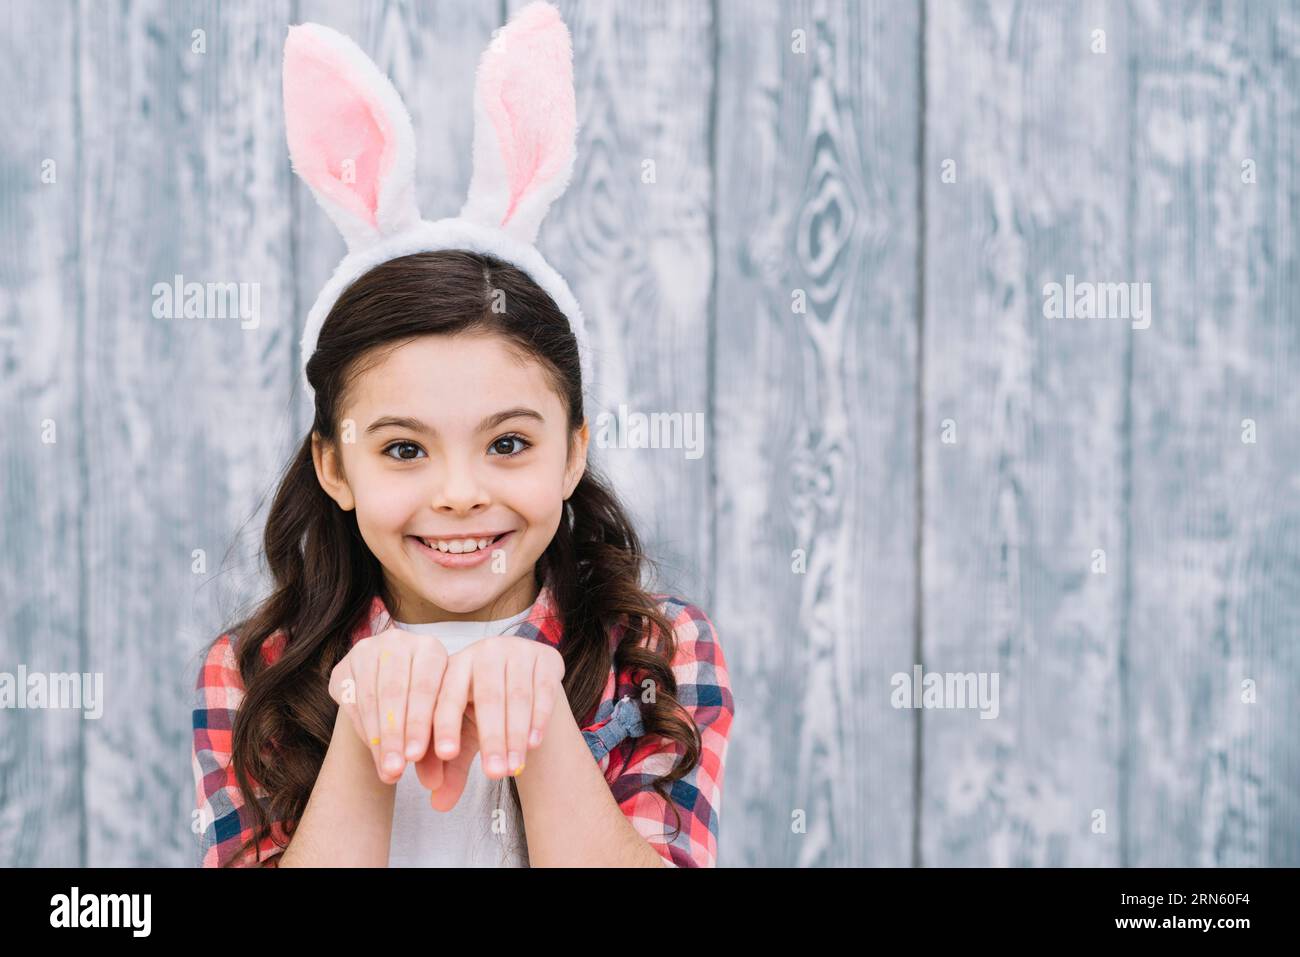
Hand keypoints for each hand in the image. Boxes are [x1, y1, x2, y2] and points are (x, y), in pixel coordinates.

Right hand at [327, 625, 449, 785]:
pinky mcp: (346, 663)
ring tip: (386, 770)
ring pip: (371, 696)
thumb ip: (436, 749)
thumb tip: (436, 787)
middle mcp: (401, 642)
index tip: (417, 758)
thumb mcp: (436, 725)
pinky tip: (372, 752)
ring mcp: (370, 649)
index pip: (427, 686)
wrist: (390, 695)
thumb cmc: (422, 711)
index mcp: (431, 649)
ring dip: (377, 737)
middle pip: (397, 691)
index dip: (421, 722)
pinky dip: (362, 729)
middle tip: (396, 770)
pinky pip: (351, 699)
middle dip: (396, 734)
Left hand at [416, 636, 564, 808]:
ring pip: (517, 695)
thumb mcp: (463, 735)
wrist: (524, 682)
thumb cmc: (482, 712)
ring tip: (515, 768)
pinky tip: (534, 744)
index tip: (445, 756)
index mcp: (454, 665)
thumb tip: (437, 803)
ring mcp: (518, 650)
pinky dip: (539, 718)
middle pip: (486, 696)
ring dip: (517, 734)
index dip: (444, 725)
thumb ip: (447, 766)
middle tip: (494, 774)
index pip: (445, 696)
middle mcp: (484, 652)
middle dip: (491, 738)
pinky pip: (543, 690)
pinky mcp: (546, 656)